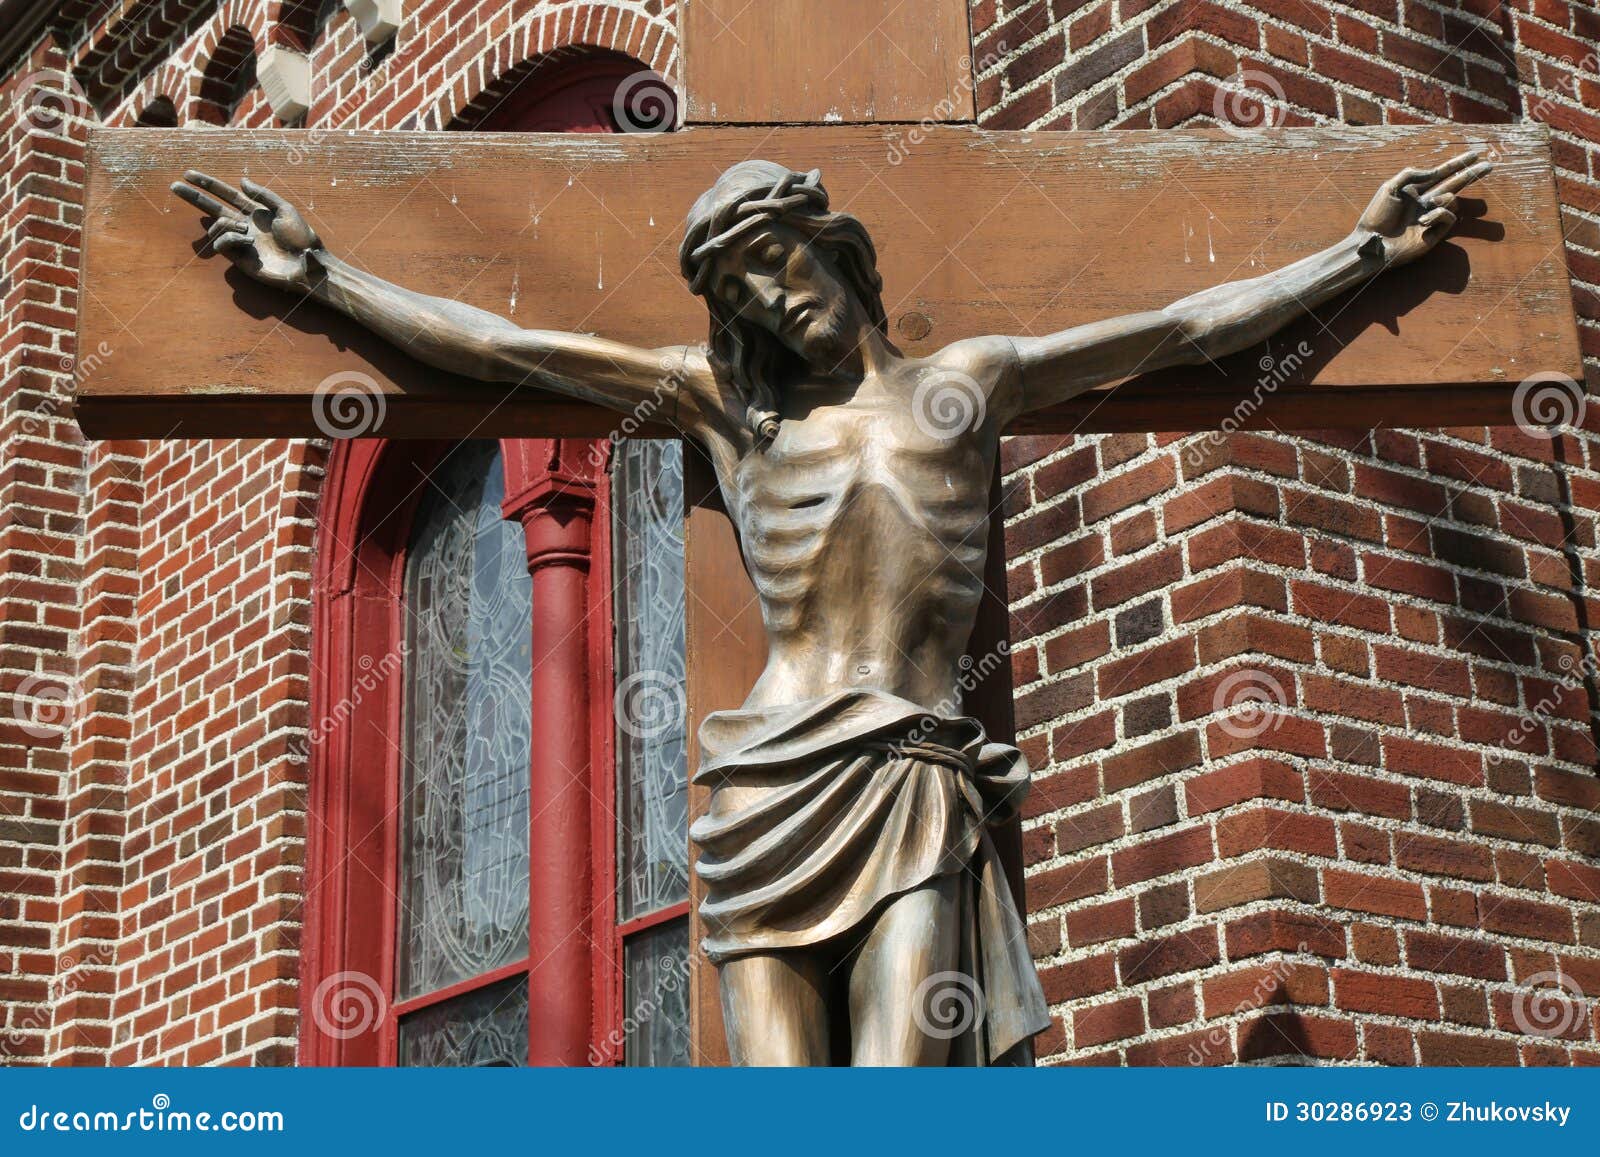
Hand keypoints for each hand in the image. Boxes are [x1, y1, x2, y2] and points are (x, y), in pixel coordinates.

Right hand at [170, 170, 321, 291]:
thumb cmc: (302, 238)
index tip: (188, 174)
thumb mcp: (285, 209)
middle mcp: (245, 225)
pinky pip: (223, 243)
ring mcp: (241, 242)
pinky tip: (246, 241)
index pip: (226, 194)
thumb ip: (263, 194)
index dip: (208, 184)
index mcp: (255, 211)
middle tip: (174, 186)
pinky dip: (230, 237)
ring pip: (217, 226)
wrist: (308, 264)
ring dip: (226, 224)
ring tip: (245, 231)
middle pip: (213, 208)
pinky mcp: (240, 258)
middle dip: (194, 197)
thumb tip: (241, 180)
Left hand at [1356, 150, 1490, 267]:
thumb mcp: (1390, 187)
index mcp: (1415, 190)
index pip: (1441, 174)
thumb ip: (1412, 174)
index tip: (1476, 155)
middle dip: (1471, 175)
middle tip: (1489, 166)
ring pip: (1452, 202)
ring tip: (1428, 207)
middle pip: (1455, 185)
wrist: (1370, 243)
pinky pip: (1449, 218)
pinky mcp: (1434, 234)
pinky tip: (1424, 220)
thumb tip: (1434, 173)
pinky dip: (1440, 214)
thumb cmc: (1377, 216)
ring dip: (1445, 199)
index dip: (1458, 164)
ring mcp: (1431, 219)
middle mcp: (1425, 203)